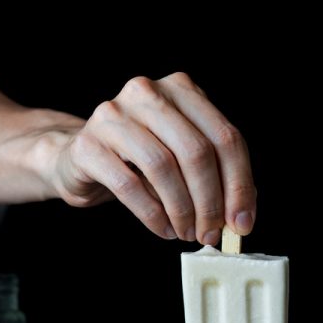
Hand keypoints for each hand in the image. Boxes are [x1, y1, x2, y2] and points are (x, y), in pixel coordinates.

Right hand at [51, 73, 255, 243]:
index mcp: (181, 88)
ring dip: (182, 210)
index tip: (241, 223)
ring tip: (187, 232)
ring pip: (163, 167)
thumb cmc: (141, 159)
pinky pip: (129, 186)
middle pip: (197, 151)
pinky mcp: (89, 144)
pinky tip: (164, 230)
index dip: (239, 184)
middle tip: (211, 234)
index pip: (226, 137)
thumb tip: (241, 218)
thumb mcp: (183, 156)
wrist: (81, 158)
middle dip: (210, 202)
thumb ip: (215, 176)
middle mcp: (148, 92)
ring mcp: (114, 115)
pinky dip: (153, 215)